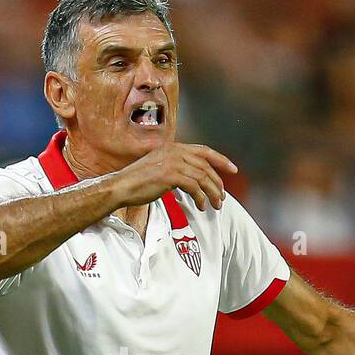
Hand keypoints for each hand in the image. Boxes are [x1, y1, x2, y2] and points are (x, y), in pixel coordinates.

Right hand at [110, 142, 237, 210]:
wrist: (121, 186)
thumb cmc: (138, 182)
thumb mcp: (159, 168)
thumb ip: (176, 168)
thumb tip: (194, 180)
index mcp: (173, 147)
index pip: (204, 151)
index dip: (221, 160)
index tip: (233, 169)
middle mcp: (174, 151)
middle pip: (206, 166)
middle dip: (218, 183)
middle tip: (221, 197)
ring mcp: (173, 162)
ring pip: (203, 177)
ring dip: (212, 193)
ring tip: (215, 205)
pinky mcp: (170, 175)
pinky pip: (194, 187)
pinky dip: (201, 198)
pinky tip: (201, 206)